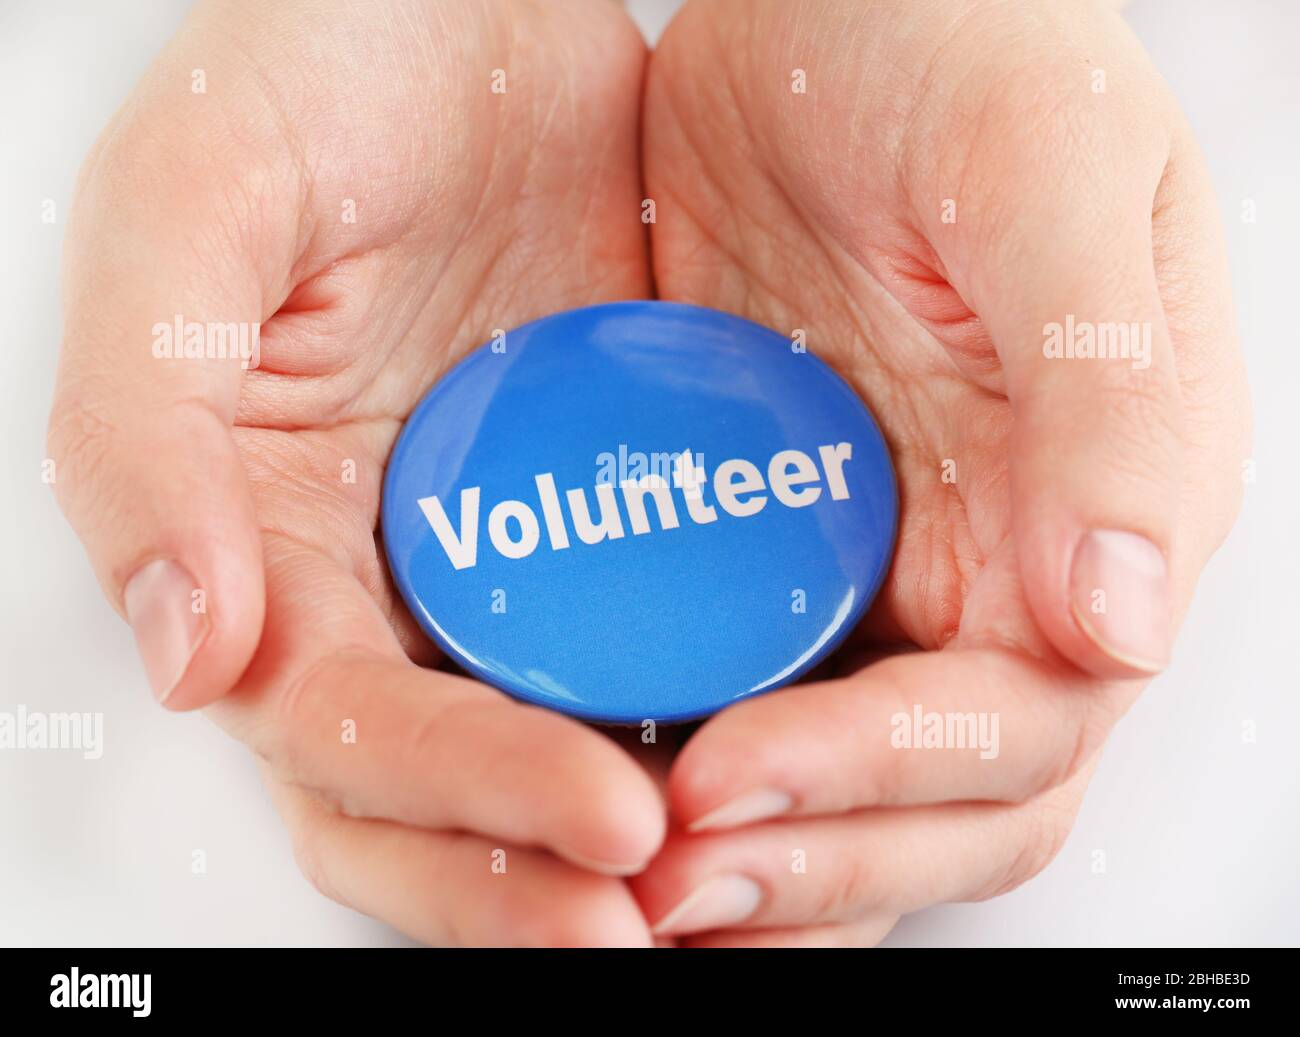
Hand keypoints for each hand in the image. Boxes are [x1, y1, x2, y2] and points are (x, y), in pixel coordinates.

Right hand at [48, 0, 665, 945]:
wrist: (470, 0)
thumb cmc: (319, 70)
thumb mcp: (193, 210)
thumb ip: (141, 429)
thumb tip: (187, 653)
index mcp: (270, 536)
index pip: (351, 735)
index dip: (464, 801)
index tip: (601, 822)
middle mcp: (385, 572)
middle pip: (443, 800)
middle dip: (543, 879)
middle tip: (669, 915)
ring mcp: (505, 550)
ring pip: (553, 750)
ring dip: (638, 842)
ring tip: (753, 881)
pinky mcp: (614, 505)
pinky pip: (661, 641)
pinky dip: (715, 719)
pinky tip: (792, 754)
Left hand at [630, 0, 1249, 945]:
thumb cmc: (962, 42)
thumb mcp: (1049, 170)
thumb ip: (1108, 391)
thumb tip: (1120, 622)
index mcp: (1089, 499)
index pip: (1019, 721)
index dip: (885, 779)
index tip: (732, 780)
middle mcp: (993, 557)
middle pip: (937, 798)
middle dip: (807, 859)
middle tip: (655, 885)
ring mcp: (876, 556)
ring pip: (837, 780)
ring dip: (742, 854)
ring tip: (614, 879)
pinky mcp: (766, 533)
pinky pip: (734, 686)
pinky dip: (675, 757)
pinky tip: (590, 777)